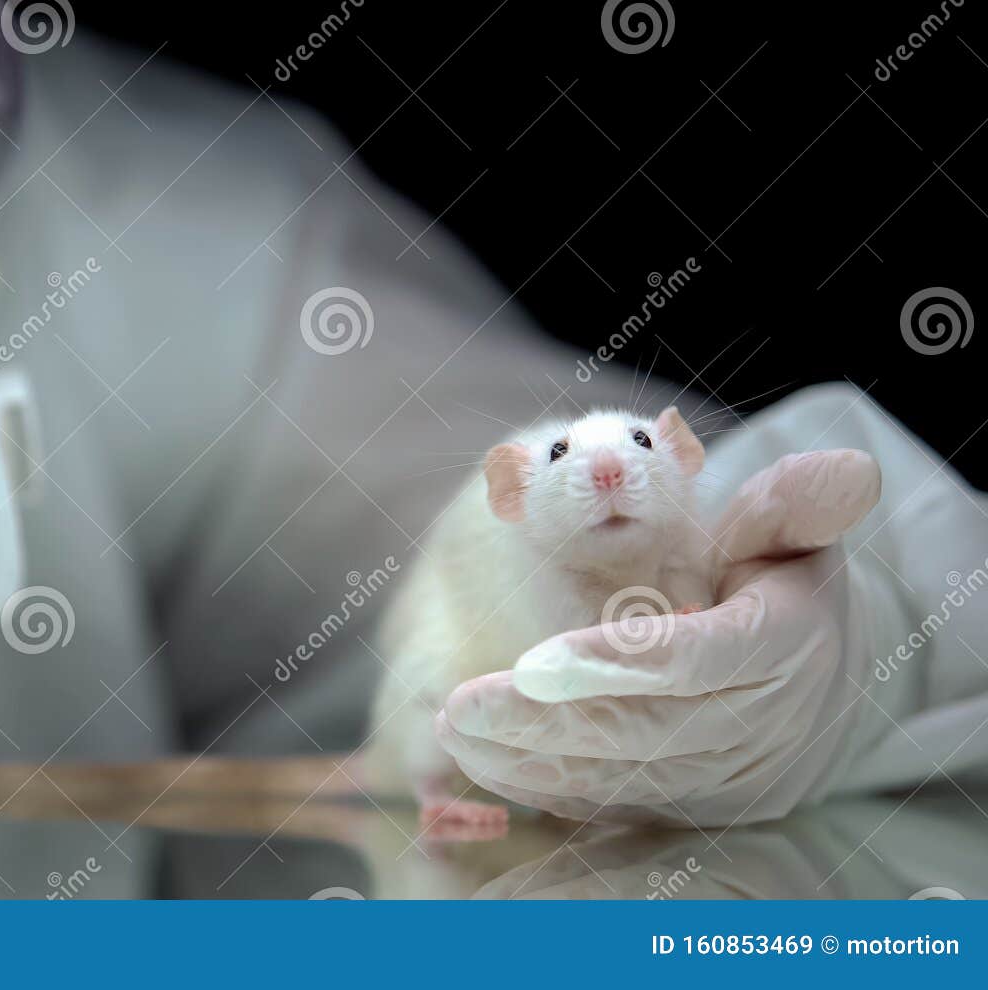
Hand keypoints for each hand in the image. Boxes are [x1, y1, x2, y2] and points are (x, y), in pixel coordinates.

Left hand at [435, 450, 883, 826]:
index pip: (698, 659)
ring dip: (530, 761)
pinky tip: (486, 762)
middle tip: (459, 709)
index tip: (529, 665)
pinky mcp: (698, 811)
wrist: (824, 678)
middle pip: (645, 732)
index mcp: (788, 645)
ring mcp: (732, 780)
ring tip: (455, 730)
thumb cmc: (780, 581)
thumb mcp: (794, 529)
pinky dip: (547, 789)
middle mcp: (765, 726)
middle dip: (543, 723)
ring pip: (623, 778)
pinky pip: (617, 807)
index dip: (614, 664)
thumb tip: (844, 471)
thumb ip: (797, 502)